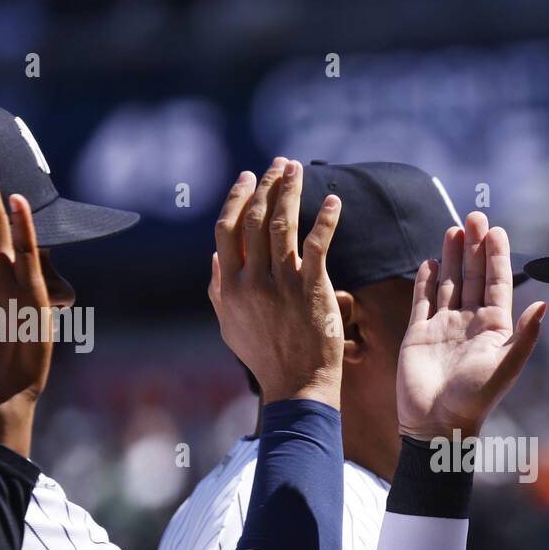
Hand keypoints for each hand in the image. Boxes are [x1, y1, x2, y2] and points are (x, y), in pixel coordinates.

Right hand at [209, 159, 342, 408]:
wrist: (297, 384)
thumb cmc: (265, 356)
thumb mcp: (230, 325)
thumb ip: (218, 289)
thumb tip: (215, 256)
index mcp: (231, 285)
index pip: (228, 229)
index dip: (238, 198)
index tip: (249, 177)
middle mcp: (252, 281)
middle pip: (256, 219)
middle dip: (268, 185)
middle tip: (280, 165)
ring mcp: (282, 285)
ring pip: (283, 225)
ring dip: (291, 191)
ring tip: (298, 169)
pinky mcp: (312, 290)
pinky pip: (317, 245)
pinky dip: (326, 220)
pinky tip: (333, 202)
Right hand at [397, 211, 544, 440]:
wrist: (437, 424)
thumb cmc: (474, 400)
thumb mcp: (505, 367)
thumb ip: (524, 336)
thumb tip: (543, 305)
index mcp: (493, 328)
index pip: (496, 283)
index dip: (497, 257)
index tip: (496, 230)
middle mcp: (470, 323)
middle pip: (472, 276)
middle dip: (474, 247)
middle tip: (475, 216)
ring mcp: (443, 327)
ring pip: (449, 283)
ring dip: (452, 257)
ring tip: (454, 229)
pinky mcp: (419, 334)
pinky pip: (423, 300)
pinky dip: (427, 280)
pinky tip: (431, 261)